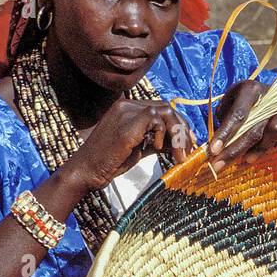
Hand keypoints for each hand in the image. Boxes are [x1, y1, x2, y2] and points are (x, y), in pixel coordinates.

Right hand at [66, 98, 194, 191]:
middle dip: (183, 129)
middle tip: (189, 150)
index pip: (162, 110)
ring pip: (165, 112)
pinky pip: (156, 120)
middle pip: (167, 108)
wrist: (87, 170)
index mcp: (129, 109)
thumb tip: (180, 143)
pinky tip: (157, 149)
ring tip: (180, 155)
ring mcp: (126, 111)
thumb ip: (157, 141)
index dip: (179, 125)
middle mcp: (128, 105)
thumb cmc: (110, 162)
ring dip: (178, 134)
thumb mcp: (139, 149)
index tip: (188, 143)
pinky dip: (163, 135)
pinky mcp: (127, 122)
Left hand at [205, 80, 276, 172]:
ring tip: (245, 160)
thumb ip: (224, 115)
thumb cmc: (249, 98)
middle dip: (234, 151)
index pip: (237, 115)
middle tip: (219, 166)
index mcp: (251, 89)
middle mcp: (270, 97)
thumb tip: (216, 139)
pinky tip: (270, 146)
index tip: (212, 151)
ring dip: (259, 149)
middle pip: (253, 130)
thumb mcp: (232, 99)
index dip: (224, 134)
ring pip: (274, 132)